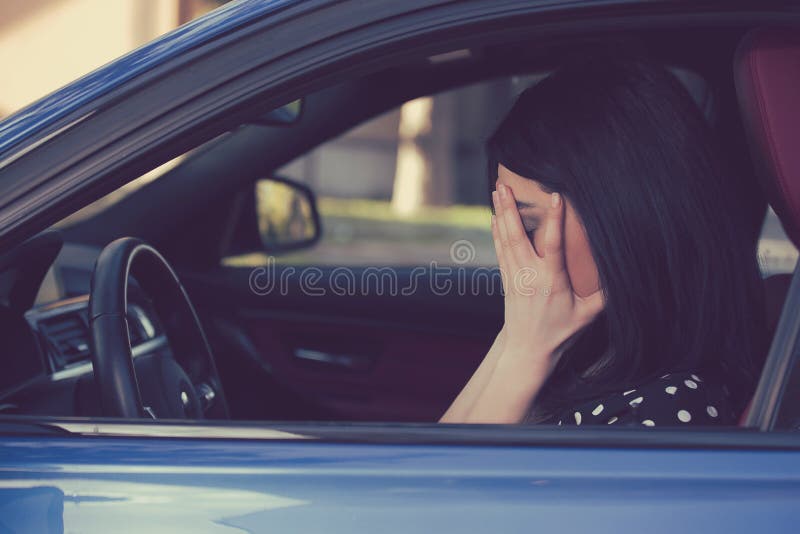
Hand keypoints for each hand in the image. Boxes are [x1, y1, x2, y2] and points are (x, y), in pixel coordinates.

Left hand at [491, 183, 603, 375]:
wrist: (528, 349)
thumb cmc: (560, 332)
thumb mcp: (587, 316)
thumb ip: (606, 296)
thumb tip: (625, 275)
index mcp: (552, 281)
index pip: (553, 245)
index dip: (554, 220)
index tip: (555, 197)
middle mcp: (529, 275)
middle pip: (517, 236)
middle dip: (510, 208)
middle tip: (503, 185)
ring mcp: (515, 276)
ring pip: (505, 239)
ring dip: (500, 213)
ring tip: (496, 190)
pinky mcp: (507, 279)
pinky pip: (501, 249)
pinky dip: (497, 231)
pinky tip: (495, 216)